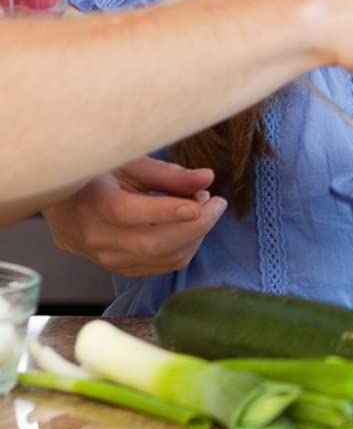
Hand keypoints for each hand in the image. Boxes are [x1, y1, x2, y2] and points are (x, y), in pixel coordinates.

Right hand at [41, 157, 225, 276]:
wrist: (59, 197)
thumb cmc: (97, 171)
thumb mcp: (128, 160)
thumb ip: (167, 172)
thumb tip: (207, 178)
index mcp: (92, 203)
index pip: (130, 214)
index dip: (169, 210)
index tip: (203, 200)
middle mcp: (94, 237)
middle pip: (150, 244)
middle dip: (195, 226)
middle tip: (218, 203)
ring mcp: (100, 257)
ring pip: (156, 260)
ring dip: (191, 239)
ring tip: (204, 211)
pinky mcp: (110, 267)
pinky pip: (152, 268)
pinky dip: (178, 251)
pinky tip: (188, 229)